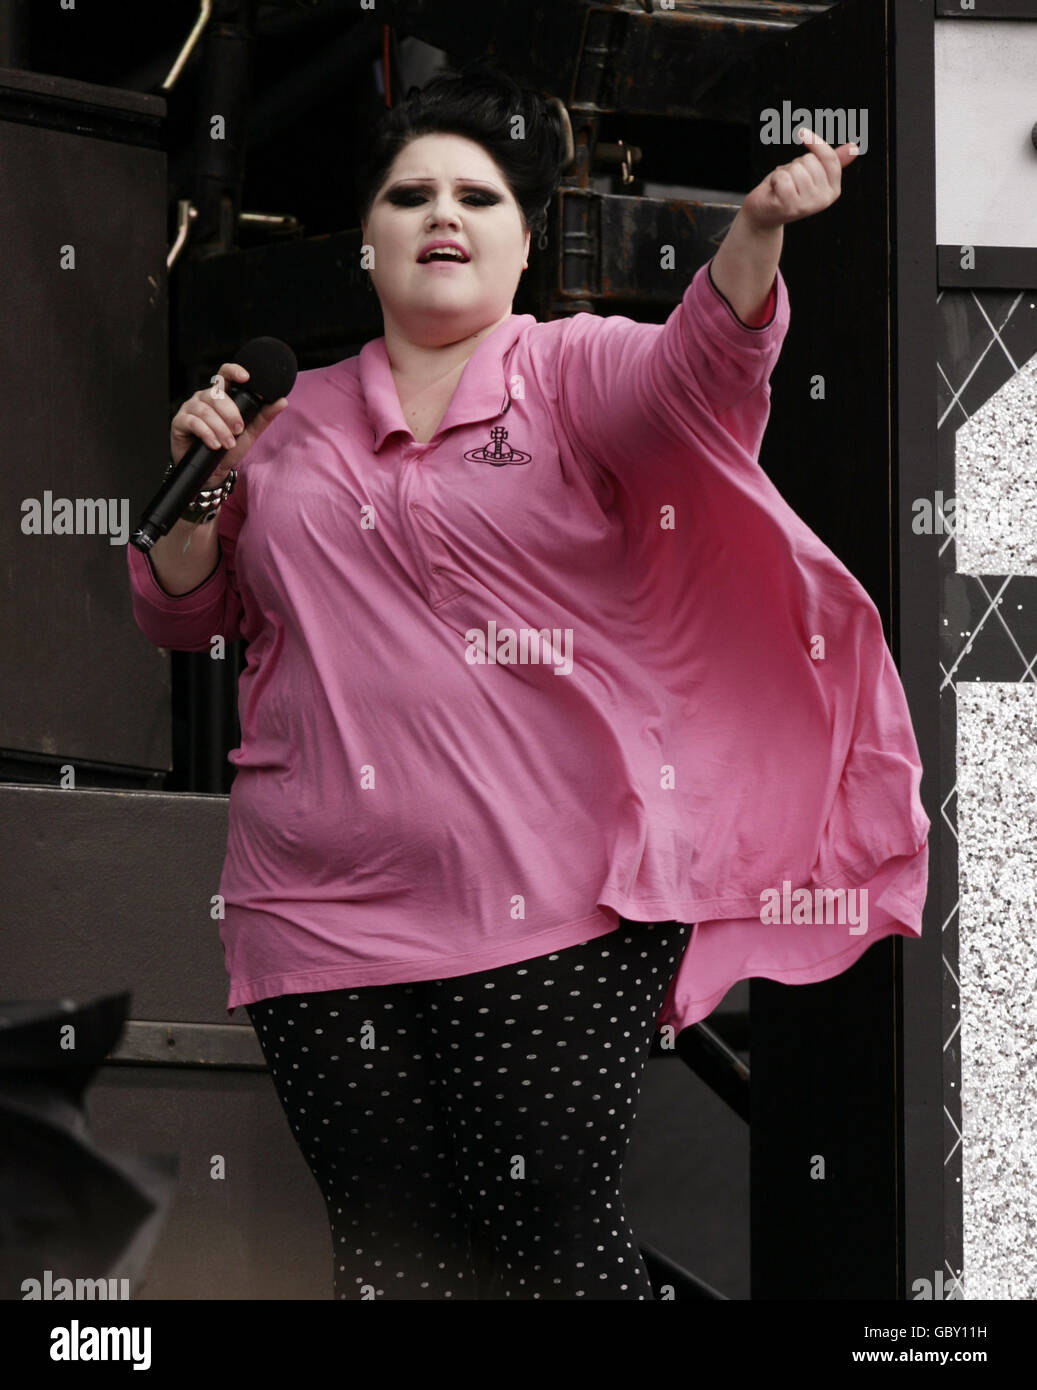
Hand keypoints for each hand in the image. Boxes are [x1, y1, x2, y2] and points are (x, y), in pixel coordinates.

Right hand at [169, 362, 288, 482]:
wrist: (213, 471)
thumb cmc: (229, 448)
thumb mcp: (250, 432)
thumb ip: (264, 416)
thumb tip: (282, 400)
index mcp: (221, 395)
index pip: (224, 374)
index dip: (233, 371)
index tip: (246, 378)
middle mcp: (204, 397)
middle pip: (216, 394)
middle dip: (230, 413)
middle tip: (239, 430)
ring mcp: (190, 408)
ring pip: (205, 410)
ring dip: (220, 428)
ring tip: (228, 443)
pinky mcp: (179, 422)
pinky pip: (193, 422)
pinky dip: (206, 434)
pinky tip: (214, 444)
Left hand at [740, 128, 859, 232]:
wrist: (763, 215)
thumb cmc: (786, 190)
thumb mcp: (810, 173)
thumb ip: (831, 161)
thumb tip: (855, 147)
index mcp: (833, 190)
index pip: (830, 159)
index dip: (815, 142)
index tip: (802, 132)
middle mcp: (823, 200)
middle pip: (810, 161)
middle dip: (795, 165)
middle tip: (789, 181)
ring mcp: (807, 205)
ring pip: (796, 168)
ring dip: (784, 173)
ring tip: (781, 187)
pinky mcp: (789, 207)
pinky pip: (783, 177)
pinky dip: (774, 179)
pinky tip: (773, 190)